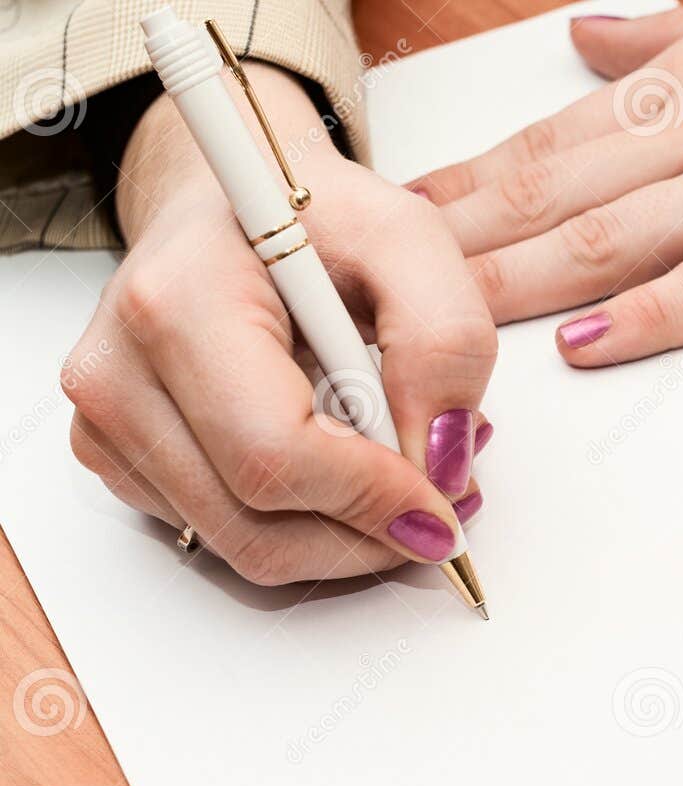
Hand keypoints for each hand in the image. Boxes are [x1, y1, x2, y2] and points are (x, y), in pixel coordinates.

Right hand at [64, 64, 496, 585]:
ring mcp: (108, 426)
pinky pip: (228, 539)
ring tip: (399, 468)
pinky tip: (340, 464)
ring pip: (249, 549)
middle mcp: (118, 373)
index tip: (446, 506)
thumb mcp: (410, 240)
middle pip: (260, 527)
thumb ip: (445, 340)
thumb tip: (443, 457)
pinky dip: (305, 525)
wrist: (235, 210)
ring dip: (346, 534)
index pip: (276, 455)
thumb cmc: (313, 218)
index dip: (374, 499)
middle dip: (371, 532)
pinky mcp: (122, 463)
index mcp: (178, 303)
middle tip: (442, 499)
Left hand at [411, 0, 682, 364]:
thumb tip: (587, 36)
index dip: (461, 184)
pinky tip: (593, 346)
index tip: (387, 218)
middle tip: (368, 286)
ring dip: (523, 285)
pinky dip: (654, 317)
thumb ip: (669, 25)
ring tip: (442, 325)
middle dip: (454, 245)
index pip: (548, 137)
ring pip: (617, 238)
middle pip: (555, 193)